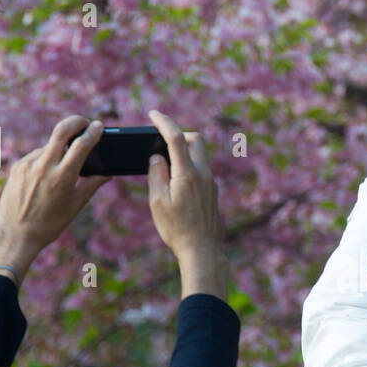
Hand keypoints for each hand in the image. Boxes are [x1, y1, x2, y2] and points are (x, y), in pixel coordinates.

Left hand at [0, 115, 108, 284]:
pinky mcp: (18, 166)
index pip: (81, 145)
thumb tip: (108, 172)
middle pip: (61, 130)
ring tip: (63, 167)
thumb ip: (93, 184)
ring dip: (59, 149)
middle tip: (84, 122)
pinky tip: (46, 176)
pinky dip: (46, 159)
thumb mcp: (76, 205)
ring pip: (49, 146)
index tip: (99, 126)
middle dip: (75, 122)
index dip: (93, 132)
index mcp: (63, 177)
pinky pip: (36, 156)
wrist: (16, 234)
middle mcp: (44, 166)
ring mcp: (28, 164)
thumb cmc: (50, 223)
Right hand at [146, 109, 228, 300]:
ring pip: (201, 155)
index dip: (164, 122)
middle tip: (162, 140)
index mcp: (188, 174)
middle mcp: (204, 174)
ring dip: (184, 151)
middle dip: (179, 134)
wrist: (202, 251)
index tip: (154, 114)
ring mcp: (211, 183)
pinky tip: (176, 180)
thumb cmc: (177, 229)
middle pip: (196, 140)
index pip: (176, 138)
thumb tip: (157, 157)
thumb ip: (156, 175)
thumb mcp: (158, 202)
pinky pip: (202, 169)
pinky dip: (189, 165)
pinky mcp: (213, 192)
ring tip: (166, 162)